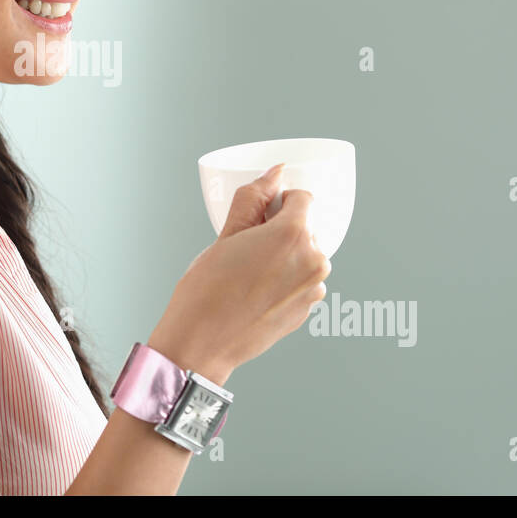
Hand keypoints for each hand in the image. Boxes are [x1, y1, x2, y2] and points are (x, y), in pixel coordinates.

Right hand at [148, 163, 330, 382]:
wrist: (202, 343)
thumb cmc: (207, 289)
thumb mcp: (226, 234)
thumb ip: (253, 198)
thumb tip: (274, 174)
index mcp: (294, 235)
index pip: (303, 198)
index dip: (278, 203)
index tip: (258, 217)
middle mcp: (313, 261)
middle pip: (304, 229)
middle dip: (280, 231)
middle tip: (245, 250)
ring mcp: (314, 289)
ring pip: (303, 256)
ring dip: (284, 257)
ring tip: (248, 275)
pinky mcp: (307, 310)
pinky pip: (300, 282)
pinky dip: (284, 281)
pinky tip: (255, 293)